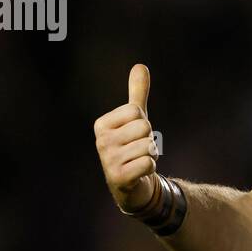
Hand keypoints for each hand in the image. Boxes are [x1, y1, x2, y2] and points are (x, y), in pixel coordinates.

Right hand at [93, 64, 158, 211]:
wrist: (132, 184)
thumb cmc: (132, 147)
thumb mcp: (135, 119)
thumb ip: (137, 93)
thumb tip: (140, 66)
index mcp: (102, 124)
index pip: (137, 112)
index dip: (144, 124)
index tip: (135, 136)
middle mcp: (101, 141)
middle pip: (144, 127)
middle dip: (149, 139)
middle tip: (138, 150)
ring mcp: (107, 160)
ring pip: (148, 146)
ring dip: (151, 155)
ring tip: (138, 161)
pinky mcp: (118, 178)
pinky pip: (148, 163)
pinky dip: (150, 168)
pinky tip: (139, 173)